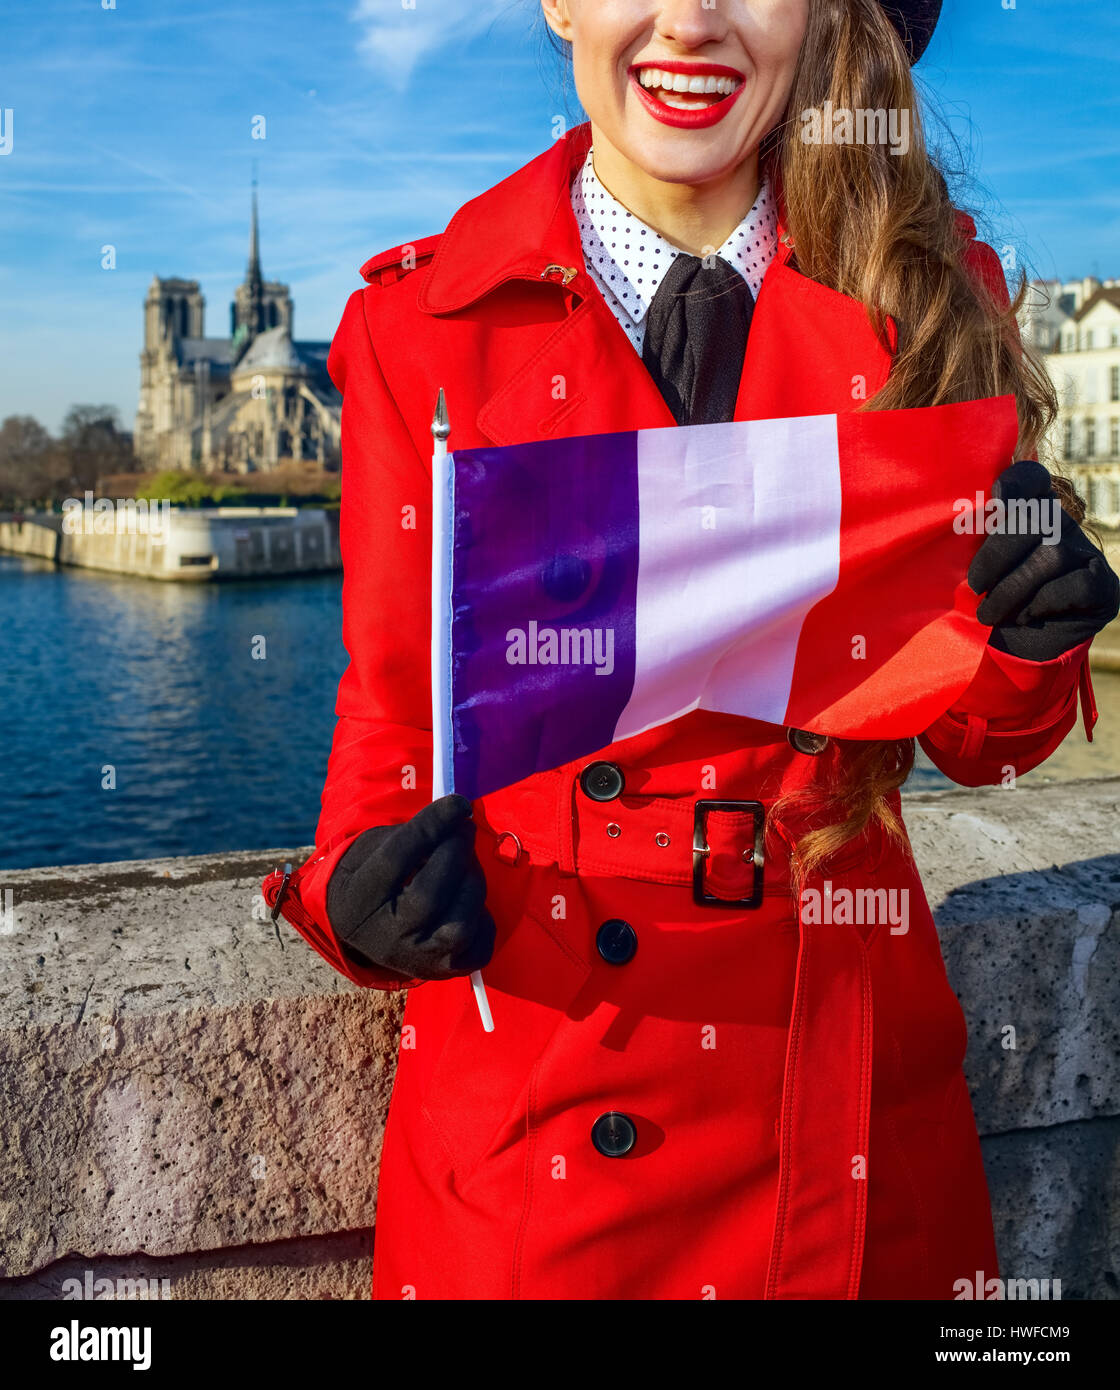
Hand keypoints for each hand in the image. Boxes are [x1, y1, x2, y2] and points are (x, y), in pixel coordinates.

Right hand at [326, 794, 495, 980]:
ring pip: (460, 924)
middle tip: (464, 828)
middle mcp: (386, 939)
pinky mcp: (447, 971)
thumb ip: (408, 836)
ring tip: (465, 862)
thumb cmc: (370, 875)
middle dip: (456, 852)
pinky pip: (481, 944)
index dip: (432, 827)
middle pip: (429, 896)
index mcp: (358, 901)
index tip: (458, 803)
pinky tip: (467, 896)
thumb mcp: (372, 848)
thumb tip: (456, 819)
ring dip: (472, 882)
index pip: (395, 859)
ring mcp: (418, 961)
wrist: (361, 928)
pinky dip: (483, 914)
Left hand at [968, 460, 1118, 661]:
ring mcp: (1088, 555)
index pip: (1032, 479)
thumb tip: (963, 520)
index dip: (1017, 482)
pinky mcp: (1104, 586)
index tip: (996, 500)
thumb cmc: (997, 600)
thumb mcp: (983, 568)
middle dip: (996, 557)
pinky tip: (1025, 617)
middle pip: (1035, 519)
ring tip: (989, 614)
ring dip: (1011, 590)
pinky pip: (1073, 585)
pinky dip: (1041, 604)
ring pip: (1050, 556)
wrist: (1024, 649)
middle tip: (976, 587)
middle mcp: (1065, 525)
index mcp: (1033, 512)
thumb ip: (981, 540)